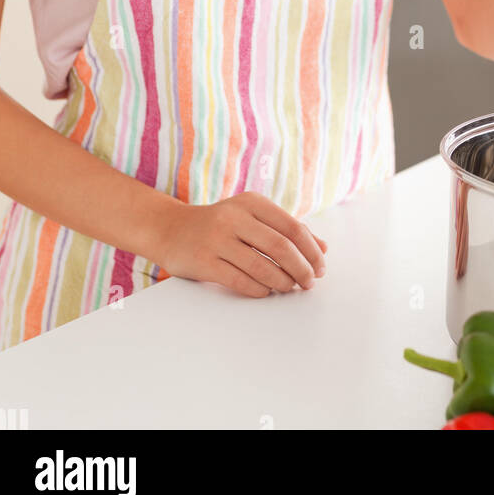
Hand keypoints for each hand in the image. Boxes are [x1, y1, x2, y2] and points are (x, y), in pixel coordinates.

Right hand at [151, 191, 327, 296]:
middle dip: (301, 268)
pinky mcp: (204, 261)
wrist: (171, 229)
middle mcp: (234, 217)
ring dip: (282, 282)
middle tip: (310, 282)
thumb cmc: (219, 225)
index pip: (292, 226)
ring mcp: (217, 239)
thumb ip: (286, 230)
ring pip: (262, 266)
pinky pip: (240, 280)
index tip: (321, 267)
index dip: (311, 250)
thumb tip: (322, 249)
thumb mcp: (251, 217)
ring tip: (290, 288)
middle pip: (281, 246)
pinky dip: (259, 289)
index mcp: (251, 203)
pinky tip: (267, 291)